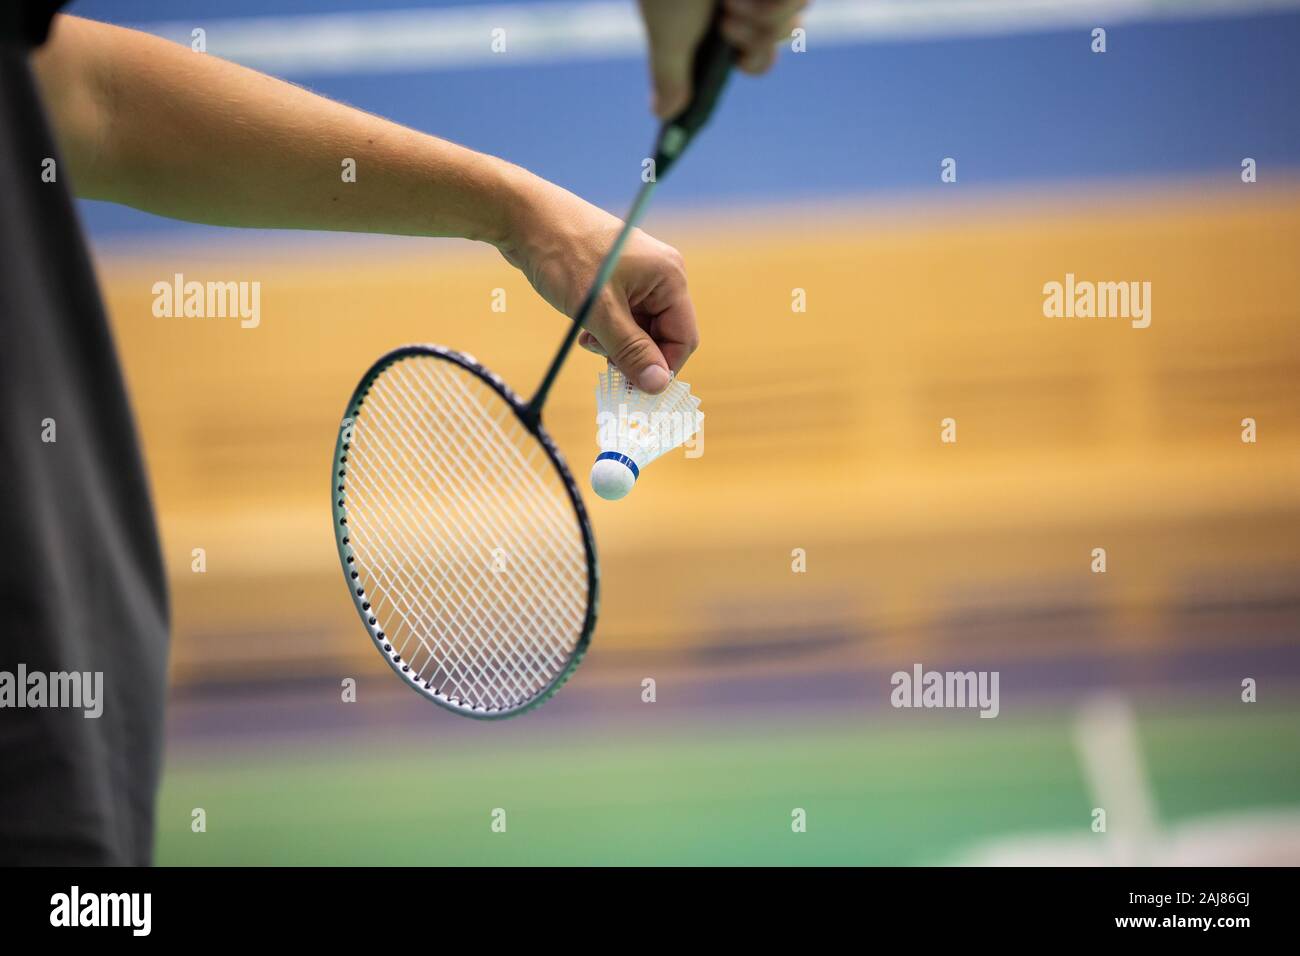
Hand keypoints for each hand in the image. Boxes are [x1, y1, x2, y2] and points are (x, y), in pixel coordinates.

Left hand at [498, 172, 697, 393]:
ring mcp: (639, 276)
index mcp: (669, 277)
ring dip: (617, 345)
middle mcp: (661, 275)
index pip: (683, 338)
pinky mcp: (617, 279)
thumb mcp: (598, 312)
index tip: (633, 387)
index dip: (661, 367)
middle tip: (603, 363)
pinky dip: (607, 331)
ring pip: (641, 329)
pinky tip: (585, 332)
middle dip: (634, 355)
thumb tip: (657, 385)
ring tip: (588, 340)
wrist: (525, 218)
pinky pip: (624, 317)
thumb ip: (630, 351)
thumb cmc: (564, 255)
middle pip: (662, 335)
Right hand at [639, 0, 808, 117]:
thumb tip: (662, 114)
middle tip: (726, 21)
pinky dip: (772, 4)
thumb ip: (668, 75)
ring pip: (792, 17)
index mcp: (726, 19)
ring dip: (761, 18)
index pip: (759, 56)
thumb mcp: (667, 31)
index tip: (737, 57)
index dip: (755, 60)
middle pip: (779, 38)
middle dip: (756, 39)